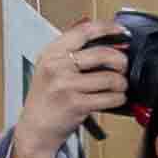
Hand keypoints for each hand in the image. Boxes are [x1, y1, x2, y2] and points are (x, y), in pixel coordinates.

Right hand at [11, 13, 131, 157]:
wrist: (34, 129)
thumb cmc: (46, 100)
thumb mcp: (51, 68)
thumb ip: (73, 52)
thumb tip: (108, 41)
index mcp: (52, 52)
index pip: (84, 31)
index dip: (108, 28)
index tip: (123, 31)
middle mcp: (57, 66)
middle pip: (103, 53)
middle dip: (120, 60)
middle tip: (123, 67)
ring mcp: (65, 85)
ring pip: (110, 77)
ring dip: (121, 83)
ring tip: (119, 87)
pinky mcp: (75, 104)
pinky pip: (109, 98)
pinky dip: (118, 99)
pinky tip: (115, 99)